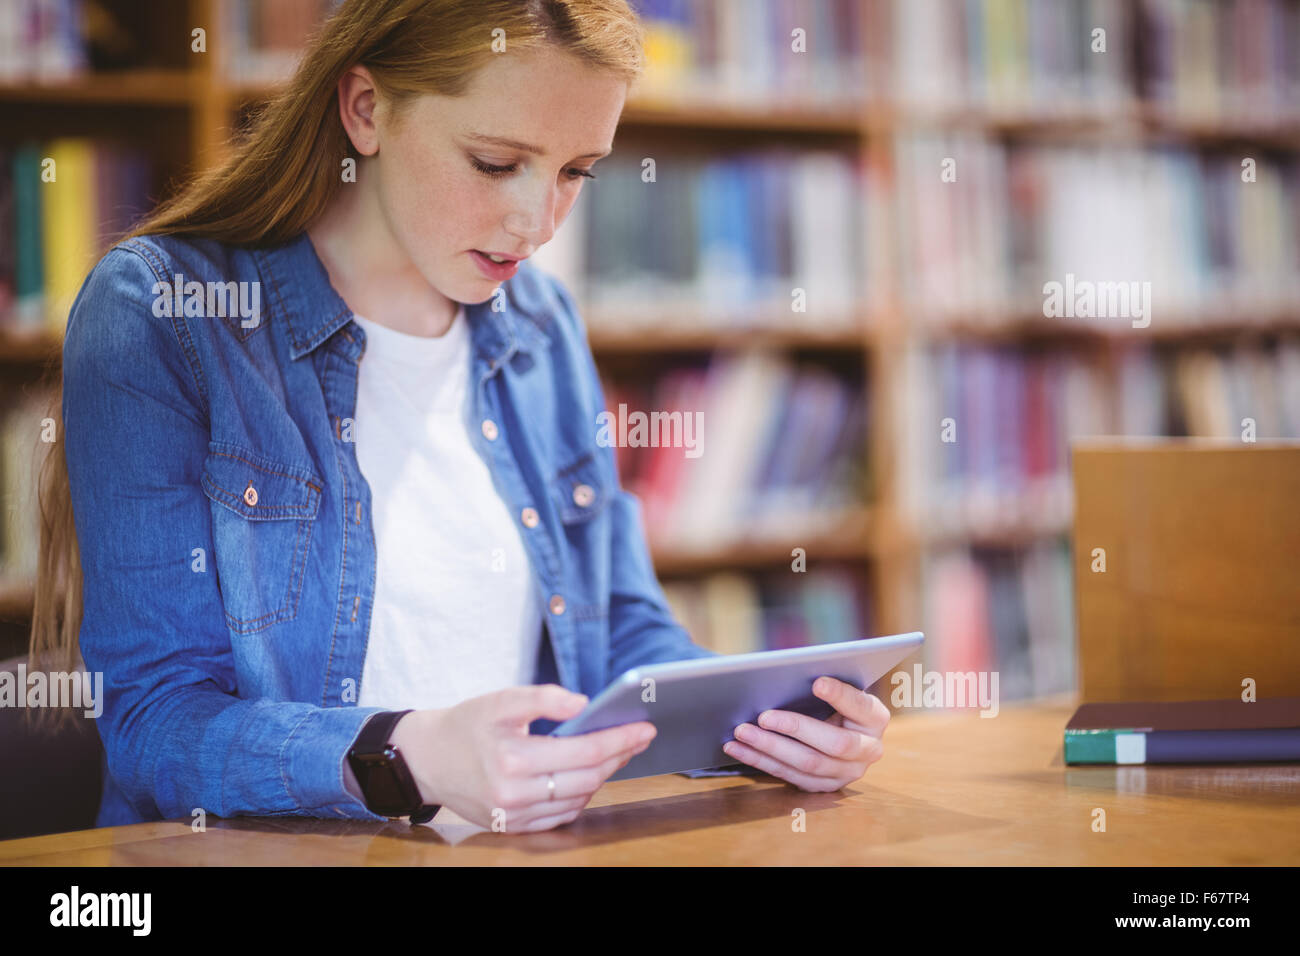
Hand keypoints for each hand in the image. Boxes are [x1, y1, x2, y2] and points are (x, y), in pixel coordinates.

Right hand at [392, 684, 655, 831]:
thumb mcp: (501, 699)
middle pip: (588, 778)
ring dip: (602, 776)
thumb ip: (544, 697)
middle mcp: (514, 794)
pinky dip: (581, 795)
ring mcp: (514, 816)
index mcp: (512, 759)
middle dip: (619, 756)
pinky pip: (561, 816)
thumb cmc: (467, 724)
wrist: (426, 760)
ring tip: (616, 752)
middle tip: (639, 737)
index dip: (619, 739)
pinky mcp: (513, 828)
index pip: (584, 752)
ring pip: (578, 799)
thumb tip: (584, 703)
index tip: (645, 728)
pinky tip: (588, 775)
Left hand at [720, 677, 887, 791]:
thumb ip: (822, 683)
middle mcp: (869, 749)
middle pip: (834, 743)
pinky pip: (790, 776)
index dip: (840, 695)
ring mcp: (847, 773)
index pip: (860, 706)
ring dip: (770, 748)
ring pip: (808, 764)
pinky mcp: (824, 786)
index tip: (816, 682)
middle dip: (795, 728)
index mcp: (875, 717)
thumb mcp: (837, 689)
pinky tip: (738, 748)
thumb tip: (786, 673)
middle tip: (763, 716)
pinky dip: (760, 761)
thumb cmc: (832, 699)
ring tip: (741, 731)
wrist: (838, 726)